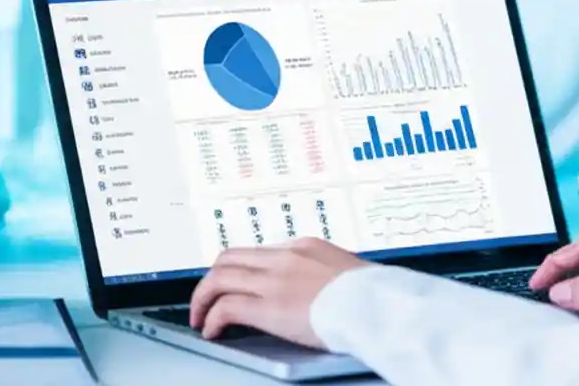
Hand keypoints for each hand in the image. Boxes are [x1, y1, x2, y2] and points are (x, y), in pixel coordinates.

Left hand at [189, 237, 371, 347]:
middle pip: (229, 258)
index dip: (240, 270)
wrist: (378, 305)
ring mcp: (274, 280)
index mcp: (304, 247)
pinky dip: (211, 319)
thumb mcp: (347, 272)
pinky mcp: (268, 307)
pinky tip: (211, 331)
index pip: (258, 252)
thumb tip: (323, 287)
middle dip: (212, 279)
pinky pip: (224, 307)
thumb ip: (326, 274)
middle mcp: (284, 257)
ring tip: (200, 317)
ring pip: (218, 277)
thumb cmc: (374, 294)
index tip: (236, 285)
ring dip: (202, 298)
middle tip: (207, 299)